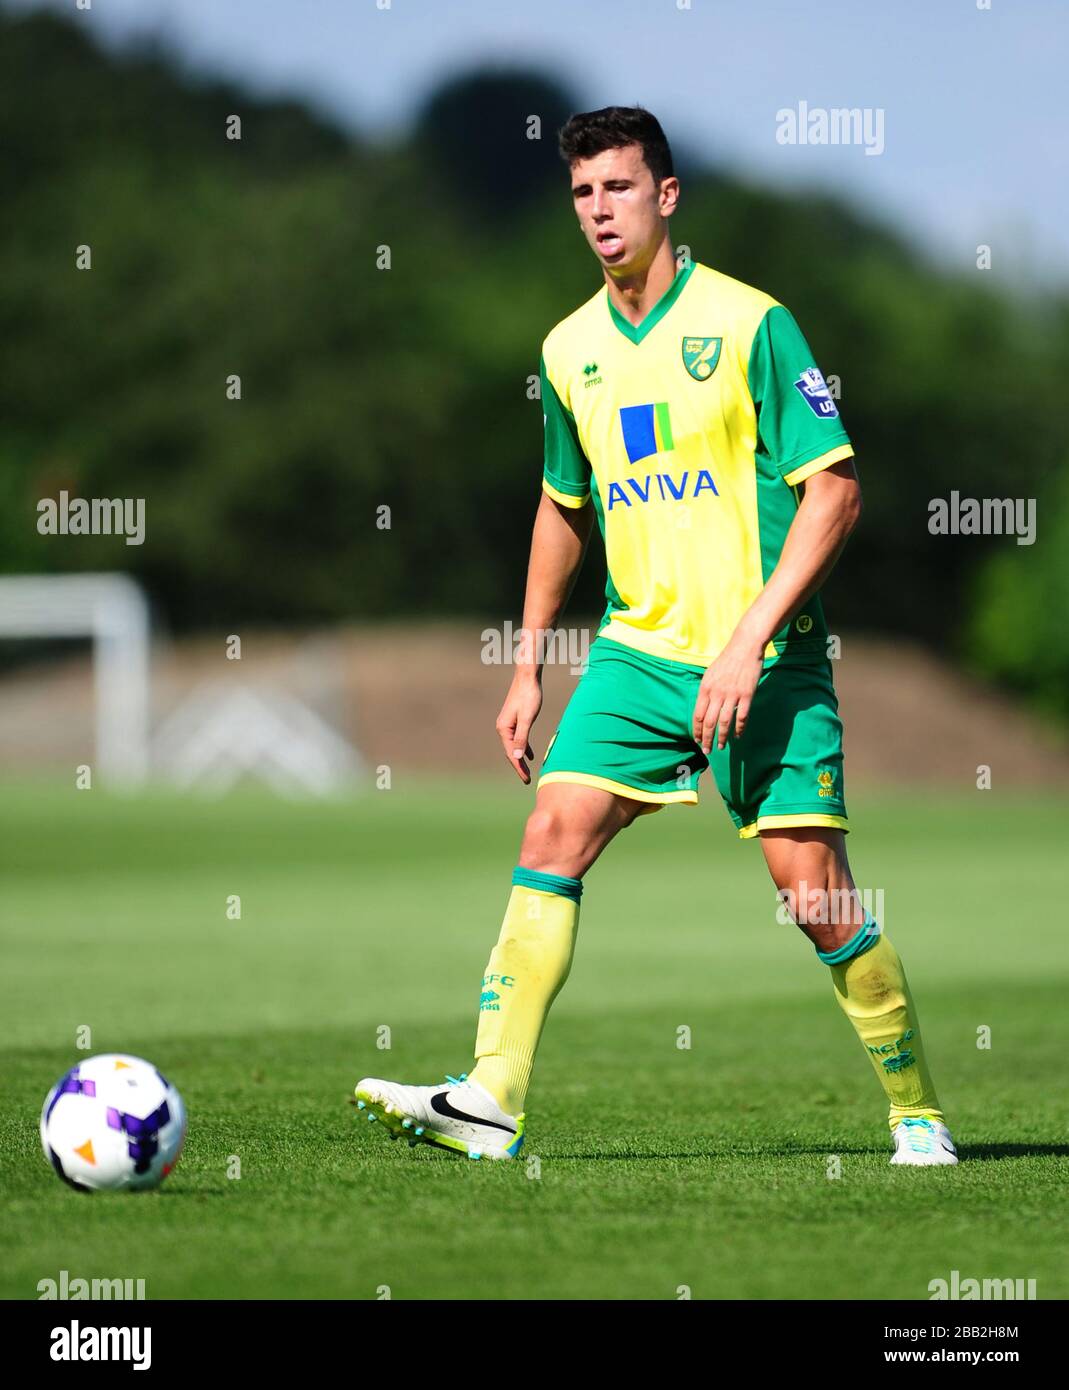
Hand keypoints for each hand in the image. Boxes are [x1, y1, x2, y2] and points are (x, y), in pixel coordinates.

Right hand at [495, 672, 542, 782]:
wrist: (527, 677)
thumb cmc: (529, 696)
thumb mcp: (527, 718)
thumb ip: (522, 738)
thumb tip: (516, 757)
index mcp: (504, 728)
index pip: (511, 753)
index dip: (518, 768)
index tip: (526, 779)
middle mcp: (503, 727)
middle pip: (510, 752)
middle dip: (518, 766)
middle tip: (527, 780)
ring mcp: (508, 723)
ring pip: (514, 746)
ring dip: (520, 759)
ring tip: (527, 772)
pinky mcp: (514, 719)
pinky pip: (518, 738)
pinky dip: (524, 748)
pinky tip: (530, 755)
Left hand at [692, 634, 763, 752]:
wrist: (745, 647)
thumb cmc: (726, 660)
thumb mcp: (709, 674)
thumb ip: (706, 691)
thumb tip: (702, 708)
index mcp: (705, 688)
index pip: (697, 715)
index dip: (696, 730)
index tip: (697, 740)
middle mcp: (716, 693)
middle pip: (709, 722)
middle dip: (706, 739)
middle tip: (707, 751)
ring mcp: (732, 695)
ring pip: (724, 722)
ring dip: (722, 737)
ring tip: (721, 747)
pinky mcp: (747, 695)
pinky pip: (741, 716)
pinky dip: (739, 728)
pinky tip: (737, 736)